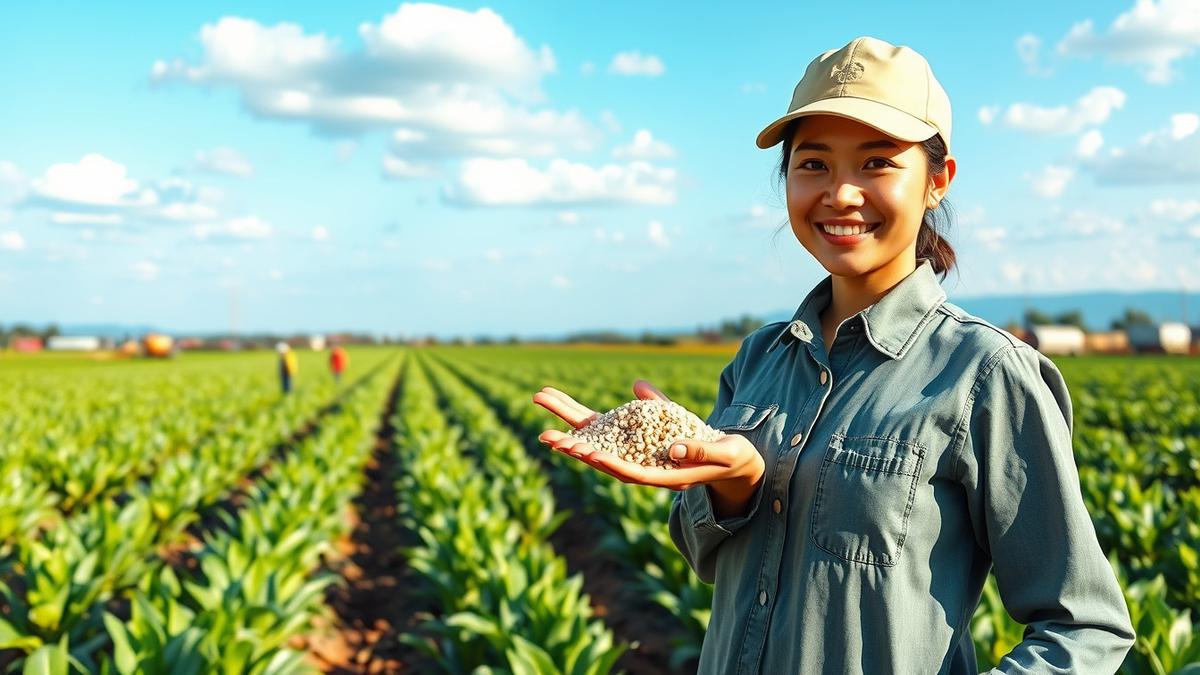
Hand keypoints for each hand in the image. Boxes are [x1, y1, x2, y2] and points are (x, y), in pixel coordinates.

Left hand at [532, 381, 764, 492]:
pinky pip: (604, 426)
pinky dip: (583, 416)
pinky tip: (560, 405)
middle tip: (545, 437)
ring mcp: (636, 452)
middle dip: (574, 445)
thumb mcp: (725, 454)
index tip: (586, 454)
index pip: (630, 473)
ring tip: (541, 402)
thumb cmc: (733, 458)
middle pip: (603, 456)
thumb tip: (672, 446)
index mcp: (664, 476)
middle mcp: (643, 467)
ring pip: (597, 438)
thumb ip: (700, 450)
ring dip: (569, 423)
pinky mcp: (635, 439)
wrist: (732, 461)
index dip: (608, 464)